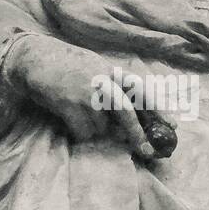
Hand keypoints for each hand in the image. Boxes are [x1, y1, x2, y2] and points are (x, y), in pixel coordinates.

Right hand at [2, 35, 168, 158]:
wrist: (34, 58)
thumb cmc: (66, 66)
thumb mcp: (95, 67)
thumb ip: (112, 86)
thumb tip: (129, 118)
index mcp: (111, 70)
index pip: (141, 90)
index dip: (159, 108)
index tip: (173, 125)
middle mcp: (101, 80)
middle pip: (126, 111)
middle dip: (137, 133)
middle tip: (147, 151)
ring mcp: (85, 92)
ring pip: (101, 126)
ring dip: (95, 130)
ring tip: (80, 116)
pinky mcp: (69, 104)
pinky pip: (83, 131)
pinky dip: (80, 132)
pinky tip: (70, 120)